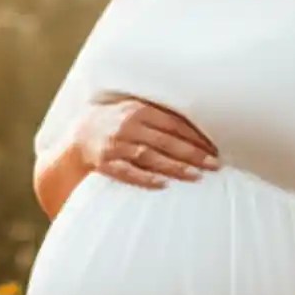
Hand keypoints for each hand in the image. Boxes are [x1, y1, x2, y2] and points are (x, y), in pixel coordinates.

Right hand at [75, 96, 221, 188]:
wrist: (78, 135)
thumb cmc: (115, 123)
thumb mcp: (134, 111)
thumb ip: (160, 117)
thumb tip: (198, 129)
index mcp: (139, 110)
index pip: (174, 124)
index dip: (197, 136)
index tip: (216, 147)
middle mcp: (128, 125)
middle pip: (166, 140)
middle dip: (193, 153)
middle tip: (215, 164)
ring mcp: (116, 145)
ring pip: (150, 157)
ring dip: (175, 167)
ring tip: (197, 176)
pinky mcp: (105, 163)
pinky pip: (127, 172)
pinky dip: (145, 178)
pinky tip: (163, 185)